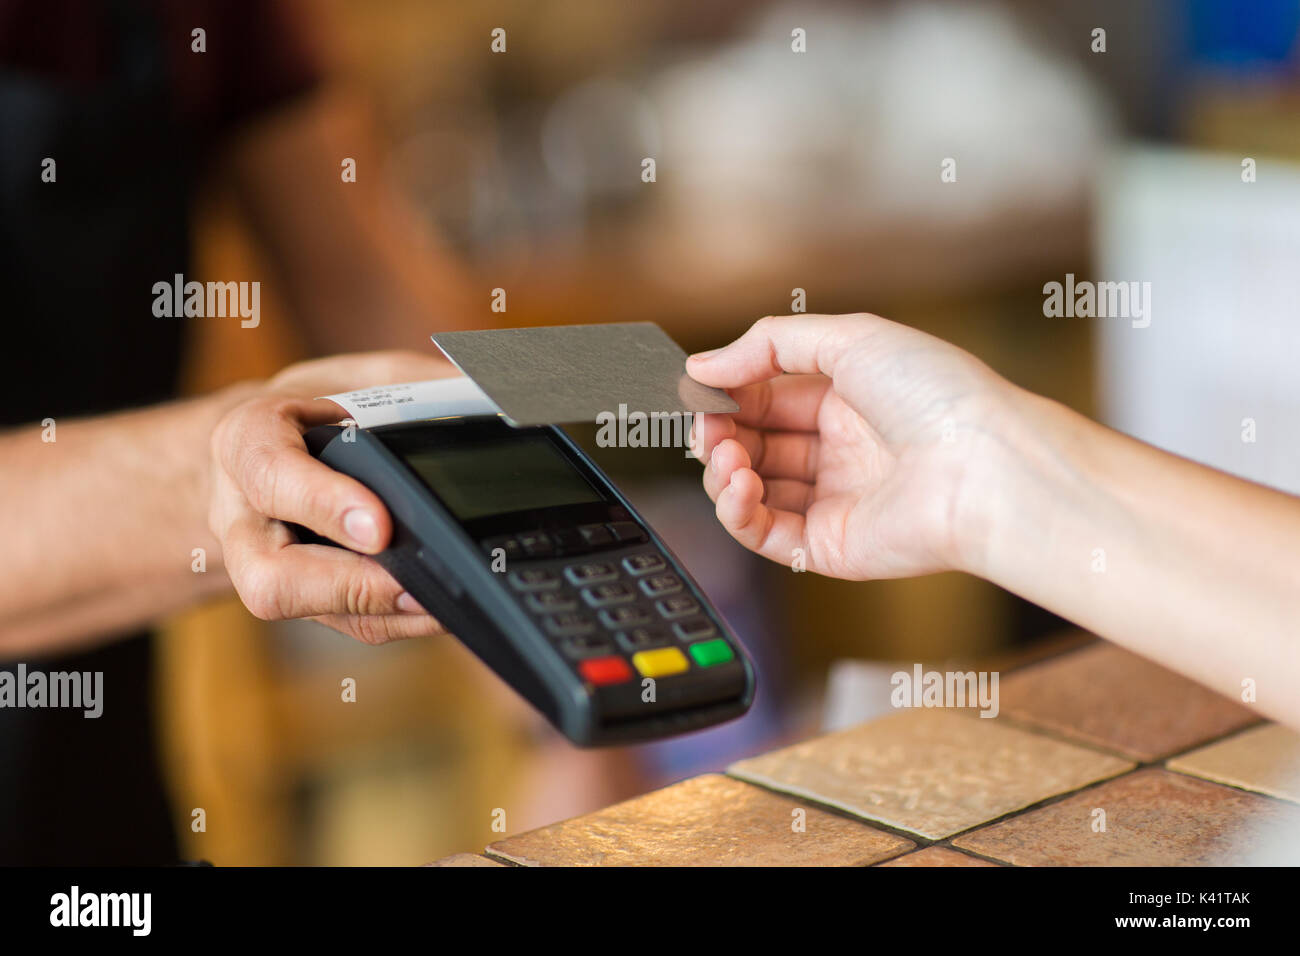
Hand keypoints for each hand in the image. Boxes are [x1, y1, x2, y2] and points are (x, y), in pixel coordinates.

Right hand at [208, 351, 453, 643]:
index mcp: (248, 442)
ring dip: (380, 613)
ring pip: (309, 617)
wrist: (265, 450)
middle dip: (350, 588)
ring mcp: (263, 566)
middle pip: (272, 579)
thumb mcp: (360, 376)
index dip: (325, 505)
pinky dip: (393, 619)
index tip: (380, 527)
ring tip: (439, 601)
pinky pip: (342, 624)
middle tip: (413, 582)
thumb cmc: (319, 409)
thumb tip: (488, 396)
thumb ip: (414, 386)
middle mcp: (242, 515)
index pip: (272, 476)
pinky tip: (438, 606)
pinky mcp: (300, 599)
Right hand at [688, 313, 1015, 579]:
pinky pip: (765, 534)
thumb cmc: (937, 394)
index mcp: (849, 400)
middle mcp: (841, 451)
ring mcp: (835, 501)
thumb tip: (702, 365)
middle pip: (753, 444)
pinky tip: (738, 485)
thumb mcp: (852, 338)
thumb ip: (771, 344)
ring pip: (751, 491)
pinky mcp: (830, 546)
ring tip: (725, 455)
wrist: (984, 467)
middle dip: (720, 433)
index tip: (697, 389)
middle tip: (707, 425)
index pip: (768, 398)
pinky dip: (737, 512)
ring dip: (723, 471)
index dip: (729, 394)